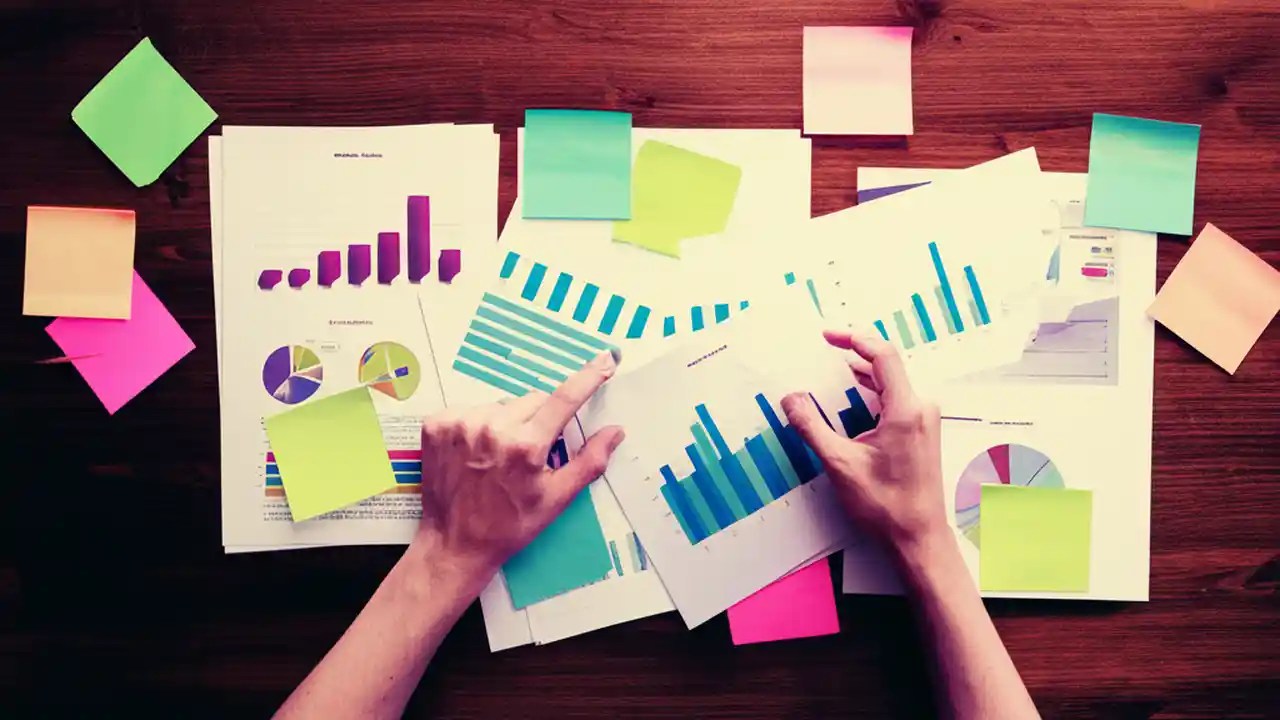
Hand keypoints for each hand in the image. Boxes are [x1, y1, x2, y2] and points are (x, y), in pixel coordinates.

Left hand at [414, 352, 624, 582]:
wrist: (454, 544)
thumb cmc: (509, 526)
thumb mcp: (556, 499)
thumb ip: (589, 462)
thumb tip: (615, 431)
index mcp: (525, 446)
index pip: (564, 399)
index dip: (588, 377)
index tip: (605, 361)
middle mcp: (492, 428)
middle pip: (533, 401)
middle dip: (540, 420)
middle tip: (531, 453)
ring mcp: (460, 424)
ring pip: (502, 405)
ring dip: (508, 422)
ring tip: (497, 458)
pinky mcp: (436, 425)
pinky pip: (471, 410)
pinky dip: (478, 425)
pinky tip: (474, 453)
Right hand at [781, 331, 946, 557]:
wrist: (919, 539)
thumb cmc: (885, 505)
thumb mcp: (840, 463)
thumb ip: (812, 426)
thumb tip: (791, 398)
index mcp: (906, 410)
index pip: (882, 355)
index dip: (853, 339)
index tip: (827, 336)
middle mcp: (921, 409)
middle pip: (887, 366)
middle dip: (853, 356)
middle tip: (824, 350)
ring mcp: (925, 421)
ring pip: (891, 384)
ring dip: (862, 376)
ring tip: (831, 374)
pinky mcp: (921, 433)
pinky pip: (896, 400)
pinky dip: (872, 394)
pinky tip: (851, 401)